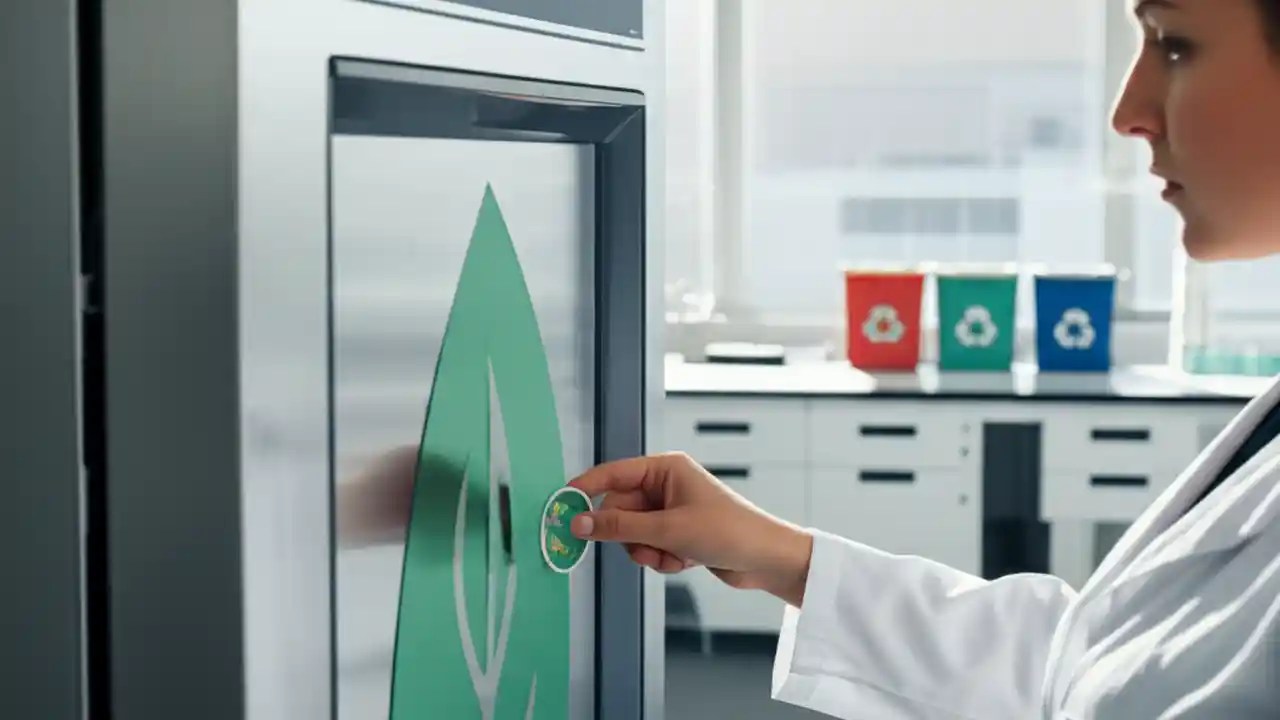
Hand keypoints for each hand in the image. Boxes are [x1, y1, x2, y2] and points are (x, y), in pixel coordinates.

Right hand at [568, 452, 813, 606]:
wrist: (765, 559)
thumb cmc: (726, 531)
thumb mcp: (667, 530)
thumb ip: (619, 527)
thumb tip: (578, 523)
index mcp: (665, 468)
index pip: (613, 474)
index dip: (586, 489)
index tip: (562, 504)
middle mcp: (666, 485)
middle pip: (620, 510)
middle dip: (629, 535)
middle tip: (642, 548)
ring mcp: (672, 511)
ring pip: (633, 534)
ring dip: (646, 551)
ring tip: (670, 557)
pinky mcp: (678, 534)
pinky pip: (649, 547)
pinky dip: (661, 559)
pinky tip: (684, 562)